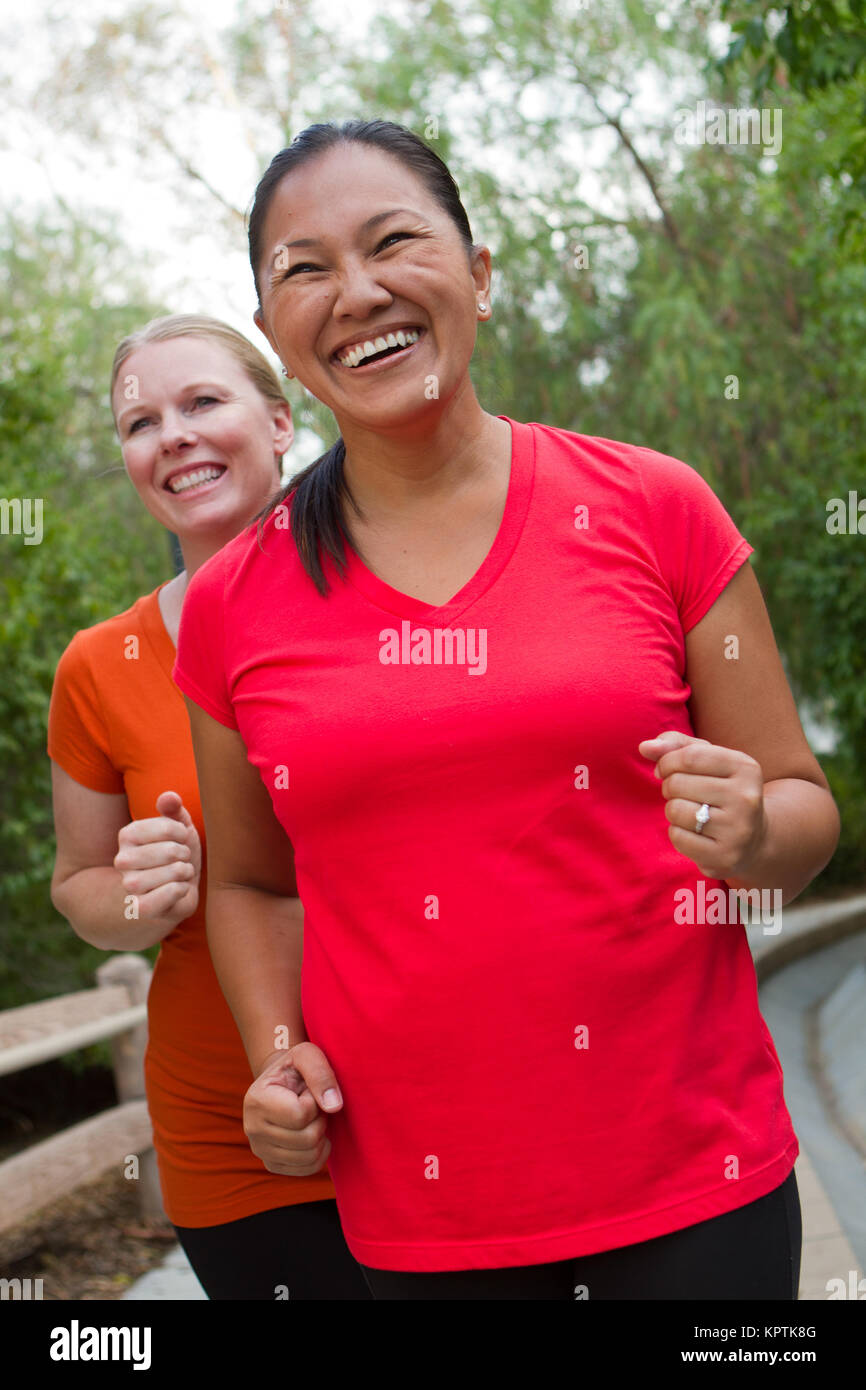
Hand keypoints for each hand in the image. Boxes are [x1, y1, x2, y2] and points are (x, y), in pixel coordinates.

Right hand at [113, 790, 201, 933]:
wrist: (172, 893)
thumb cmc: (176, 855)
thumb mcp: (179, 828)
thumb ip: (173, 809)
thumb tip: (169, 797)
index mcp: (128, 835)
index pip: (164, 826)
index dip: (182, 832)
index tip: (182, 838)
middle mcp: (123, 860)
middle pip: (168, 851)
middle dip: (184, 854)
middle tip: (183, 858)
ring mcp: (130, 886)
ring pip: (169, 874)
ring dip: (184, 872)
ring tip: (182, 873)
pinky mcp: (141, 908)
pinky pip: (165, 896)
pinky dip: (180, 890)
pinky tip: (180, 888)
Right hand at [243, 1042, 341, 1176]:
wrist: (282, 1084)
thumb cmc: (296, 1067)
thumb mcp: (307, 1054)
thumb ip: (321, 1074)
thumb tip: (333, 1107)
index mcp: (256, 1100)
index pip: (300, 1115)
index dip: (314, 1100)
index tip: (307, 1089)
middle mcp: (252, 1129)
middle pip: (307, 1139)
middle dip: (320, 1119)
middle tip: (313, 1104)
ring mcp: (260, 1150)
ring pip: (310, 1156)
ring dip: (321, 1134)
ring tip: (310, 1117)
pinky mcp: (272, 1164)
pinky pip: (308, 1168)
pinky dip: (320, 1152)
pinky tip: (312, 1133)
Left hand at [638, 731, 767, 879]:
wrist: (754, 841)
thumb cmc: (722, 791)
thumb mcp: (708, 760)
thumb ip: (676, 745)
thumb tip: (645, 747)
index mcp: (745, 768)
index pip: (690, 756)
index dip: (667, 762)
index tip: (665, 769)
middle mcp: (746, 798)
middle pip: (677, 783)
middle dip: (669, 787)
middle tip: (682, 794)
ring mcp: (738, 830)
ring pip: (675, 810)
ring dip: (672, 811)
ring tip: (690, 813)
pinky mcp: (724, 856)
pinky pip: (677, 837)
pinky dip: (677, 833)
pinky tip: (695, 833)